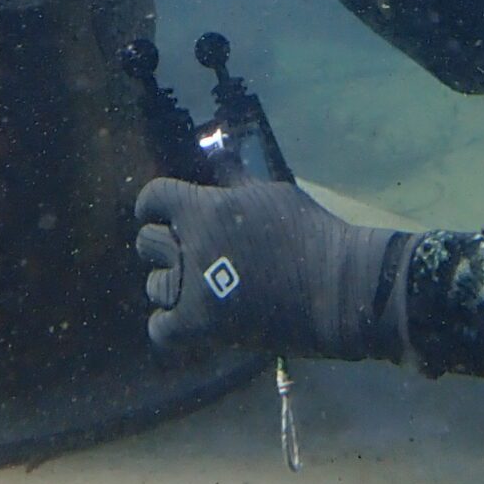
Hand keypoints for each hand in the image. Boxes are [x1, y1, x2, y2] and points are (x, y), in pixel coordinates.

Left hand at [133, 177, 413, 362]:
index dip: (154, 204)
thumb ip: (232, 180)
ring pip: (154, 286)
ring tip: (195, 284)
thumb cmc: (309, 233)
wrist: (337, 289)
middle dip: (163, 241)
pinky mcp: (206, 328)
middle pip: (146, 242)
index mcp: (206, 209)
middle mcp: (192, 248)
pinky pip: (161, 328)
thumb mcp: (269, 193)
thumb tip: (214, 154)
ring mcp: (196, 291)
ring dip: (171, 282)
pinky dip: (170, 324)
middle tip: (186, 248)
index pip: (154, 198)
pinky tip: (189, 316)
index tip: (160, 212)